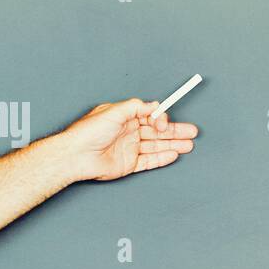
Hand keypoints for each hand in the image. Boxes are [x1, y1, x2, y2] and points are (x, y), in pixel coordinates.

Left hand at [59, 97, 197, 182]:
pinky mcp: (128, 164)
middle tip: (192, 132)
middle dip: (175, 132)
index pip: (150, 115)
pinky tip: (173, 155)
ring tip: (189, 145)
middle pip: (157, 131)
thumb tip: (153, 105)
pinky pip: (149, 161)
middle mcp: (128, 131)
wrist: (76, 155)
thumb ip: (136, 107)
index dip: (161, 118)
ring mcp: (129, 148)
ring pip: (156, 146)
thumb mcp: (114, 111)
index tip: (166, 121)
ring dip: (173, 145)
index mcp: (125, 117)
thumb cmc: (88, 132)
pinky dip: (162, 158)